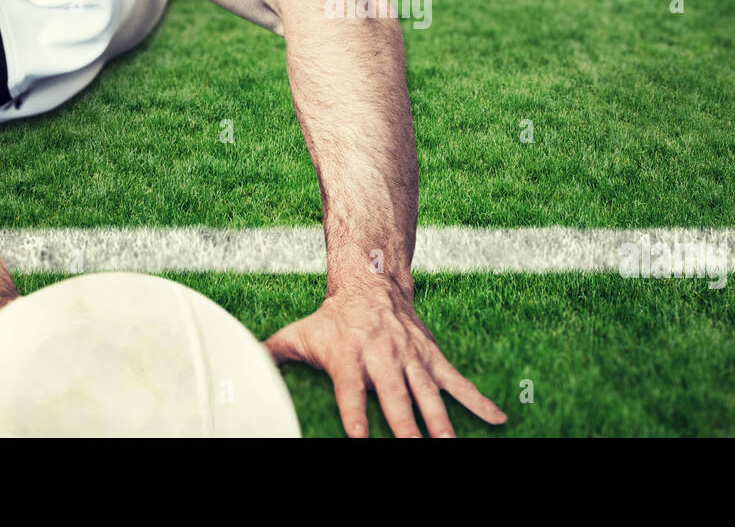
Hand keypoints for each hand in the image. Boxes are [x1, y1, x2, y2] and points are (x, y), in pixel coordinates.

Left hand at [263, 285, 507, 437]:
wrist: (371, 281)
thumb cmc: (331, 318)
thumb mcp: (298, 333)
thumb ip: (270, 356)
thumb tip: (234, 368)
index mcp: (349, 358)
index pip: (352, 396)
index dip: (357, 419)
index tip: (361, 442)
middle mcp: (383, 358)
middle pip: (397, 401)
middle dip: (408, 432)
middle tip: (416, 452)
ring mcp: (411, 357)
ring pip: (430, 395)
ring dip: (443, 425)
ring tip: (452, 448)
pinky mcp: (431, 355)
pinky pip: (458, 380)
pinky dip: (479, 400)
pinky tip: (500, 417)